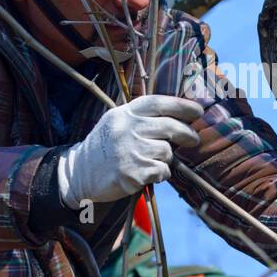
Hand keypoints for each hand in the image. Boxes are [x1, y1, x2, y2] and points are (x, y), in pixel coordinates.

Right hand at [57, 94, 203, 207]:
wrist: (78, 173)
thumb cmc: (104, 148)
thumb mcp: (117, 122)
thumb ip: (142, 117)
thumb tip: (180, 117)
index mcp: (125, 114)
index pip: (159, 103)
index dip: (182, 105)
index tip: (198, 111)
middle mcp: (127, 129)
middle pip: (170, 126)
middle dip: (187, 134)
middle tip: (194, 140)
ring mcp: (130, 151)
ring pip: (167, 151)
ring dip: (166, 158)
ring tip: (151, 161)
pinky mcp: (132, 172)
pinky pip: (162, 171)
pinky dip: (160, 174)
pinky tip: (147, 173)